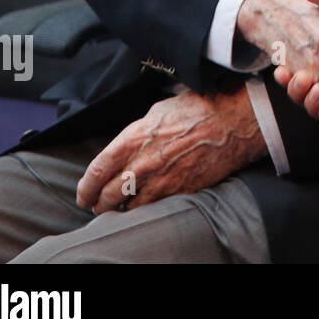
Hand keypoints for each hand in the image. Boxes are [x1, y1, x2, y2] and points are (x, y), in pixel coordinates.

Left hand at [75, 88, 266, 213]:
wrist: (234, 121)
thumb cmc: (199, 109)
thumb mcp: (159, 111)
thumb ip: (137, 133)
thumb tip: (127, 146)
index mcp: (133, 138)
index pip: (97, 171)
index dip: (85, 188)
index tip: (84, 194)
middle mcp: (143, 162)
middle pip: (109, 195)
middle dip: (100, 203)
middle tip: (98, 205)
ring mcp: (163, 180)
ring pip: (130, 206)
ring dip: (122, 209)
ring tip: (121, 208)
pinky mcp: (182, 191)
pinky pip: (155, 207)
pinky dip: (147, 209)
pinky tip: (147, 205)